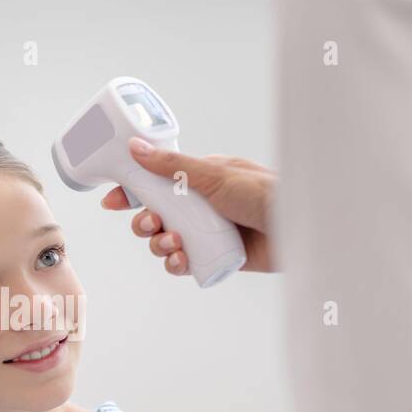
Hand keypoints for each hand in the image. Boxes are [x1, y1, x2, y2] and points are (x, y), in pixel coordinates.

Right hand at [101, 137, 277, 273]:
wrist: (300, 228)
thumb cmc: (263, 193)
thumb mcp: (213, 175)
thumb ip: (172, 165)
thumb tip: (134, 147)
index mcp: (200, 180)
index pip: (156, 184)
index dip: (131, 193)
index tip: (111, 202)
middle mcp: (202, 206)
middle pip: (157, 216)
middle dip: (146, 223)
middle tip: (152, 225)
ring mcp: (208, 233)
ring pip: (167, 242)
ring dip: (160, 246)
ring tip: (173, 245)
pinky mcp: (217, 258)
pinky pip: (185, 263)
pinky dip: (176, 264)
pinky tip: (181, 261)